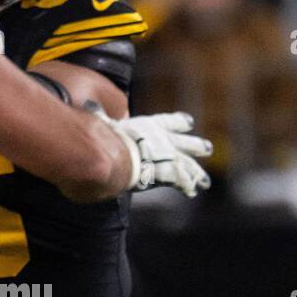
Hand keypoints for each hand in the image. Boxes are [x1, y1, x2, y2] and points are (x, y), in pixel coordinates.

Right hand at [89, 106, 213, 196]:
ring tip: (205, 181)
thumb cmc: (102, 137)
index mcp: (148, 126)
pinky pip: (180, 181)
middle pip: (185, 143)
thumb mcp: (102, 122)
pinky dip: (186, 186)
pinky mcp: (166, 174)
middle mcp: (163, 140)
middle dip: (196, 146)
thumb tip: (89, 104)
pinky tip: (191, 191)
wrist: (111, 153)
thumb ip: (99, 115)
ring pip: (187, 165)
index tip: (189, 123)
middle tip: (208, 148)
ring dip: (196, 173)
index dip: (179, 122)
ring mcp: (167, 157)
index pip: (168, 122)